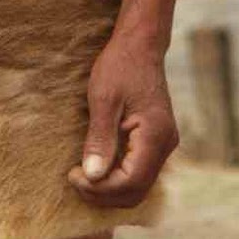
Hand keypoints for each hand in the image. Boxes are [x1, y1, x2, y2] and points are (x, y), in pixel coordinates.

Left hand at [67, 36, 177, 208]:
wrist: (140, 44)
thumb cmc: (120, 65)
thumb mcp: (104, 98)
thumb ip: (100, 139)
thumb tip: (92, 176)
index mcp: (155, 135)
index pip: (131, 182)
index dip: (101, 188)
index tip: (73, 176)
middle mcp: (165, 145)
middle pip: (136, 190)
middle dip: (104, 194)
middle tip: (75, 180)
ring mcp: (163, 144)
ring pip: (139, 185)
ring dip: (110, 189)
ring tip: (82, 177)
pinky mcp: (156, 141)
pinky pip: (139, 171)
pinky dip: (118, 178)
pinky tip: (97, 167)